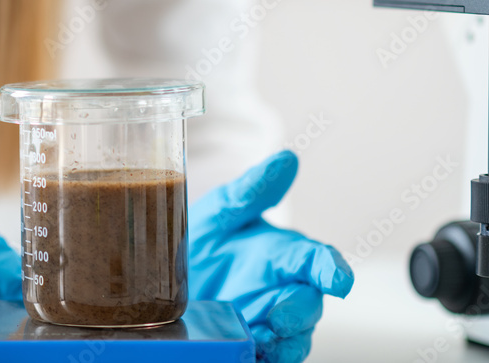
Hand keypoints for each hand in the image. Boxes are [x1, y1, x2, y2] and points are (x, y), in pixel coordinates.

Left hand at [189, 151, 353, 362]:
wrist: (162, 279)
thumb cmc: (203, 241)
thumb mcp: (219, 212)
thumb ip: (252, 190)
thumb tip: (286, 158)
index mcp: (282, 254)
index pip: (317, 260)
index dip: (331, 270)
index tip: (339, 280)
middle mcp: (282, 290)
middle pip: (308, 305)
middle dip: (299, 313)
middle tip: (278, 317)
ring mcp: (268, 322)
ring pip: (293, 339)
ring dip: (284, 342)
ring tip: (263, 340)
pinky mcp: (253, 347)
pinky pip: (268, 358)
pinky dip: (264, 358)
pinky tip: (250, 354)